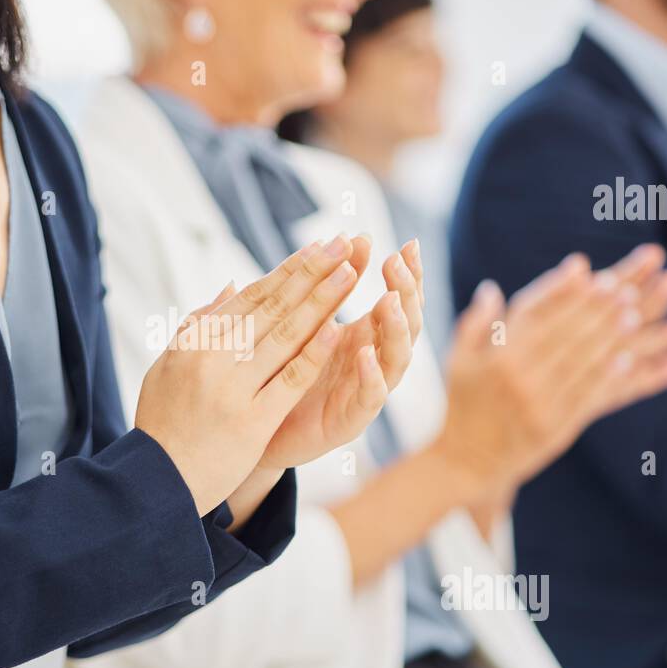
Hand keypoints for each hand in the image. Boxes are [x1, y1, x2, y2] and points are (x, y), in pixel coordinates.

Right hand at [134, 236, 364, 514]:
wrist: (156, 480)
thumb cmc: (164, 421)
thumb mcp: (168, 365)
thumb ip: (199, 324)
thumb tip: (230, 285)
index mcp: (195, 340)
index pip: (251, 297)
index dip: (288, 270)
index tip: (317, 248)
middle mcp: (212, 357)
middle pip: (274, 307)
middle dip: (313, 273)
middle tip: (343, 245)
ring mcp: (232, 389)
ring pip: (286, 335)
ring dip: (322, 301)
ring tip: (351, 274)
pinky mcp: (251, 421)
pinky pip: (290, 380)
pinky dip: (315, 353)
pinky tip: (339, 330)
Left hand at [257, 237, 422, 470]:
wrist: (258, 430)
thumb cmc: (282, 375)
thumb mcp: (305, 324)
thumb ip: (328, 288)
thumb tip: (350, 237)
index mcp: (363, 335)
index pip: (397, 299)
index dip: (407, 274)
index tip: (408, 244)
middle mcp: (372, 361)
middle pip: (405, 324)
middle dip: (406, 293)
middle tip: (396, 263)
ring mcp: (365, 391)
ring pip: (397, 360)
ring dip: (395, 329)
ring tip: (388, 300)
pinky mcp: (350, 421)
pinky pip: (370, 399)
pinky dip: (371, 377)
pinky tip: (365, 354)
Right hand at [432, 246, 666, 498]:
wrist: (465, 462)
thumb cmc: (462, 405)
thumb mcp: (457, 362)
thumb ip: (474, 323)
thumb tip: (491, 288)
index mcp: (495, 357)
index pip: (533, 315)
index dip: (560, 291)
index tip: (584, 269)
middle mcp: (517, 378)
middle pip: (564, 334)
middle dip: (594, 308)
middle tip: (622, 286)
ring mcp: (538, 404)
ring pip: (579, 363)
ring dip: (609, 336)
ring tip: (634, 313)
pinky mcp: (555, 428)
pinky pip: (586, 396)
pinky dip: (607, 376)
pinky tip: (627, 358)